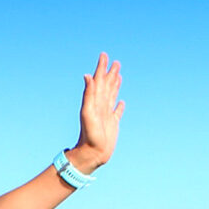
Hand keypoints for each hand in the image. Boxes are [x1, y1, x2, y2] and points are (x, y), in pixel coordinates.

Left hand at [68, 53, 124, 174]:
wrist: (92, 153)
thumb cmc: (89, 135)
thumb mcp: (88, 113)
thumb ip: (88, 94)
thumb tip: (88, 76)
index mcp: (95, 101)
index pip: (99, 80)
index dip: (101, 68)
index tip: (104, 55)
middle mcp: (100, 105)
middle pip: (106, 85)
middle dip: (109, 73)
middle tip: (114, 61)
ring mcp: (106, 114)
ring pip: (112, 95)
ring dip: (115, 84)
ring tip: (118, 75)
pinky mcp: (112, 124)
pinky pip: (117, 111)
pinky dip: (119, 105)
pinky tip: (121, 102)